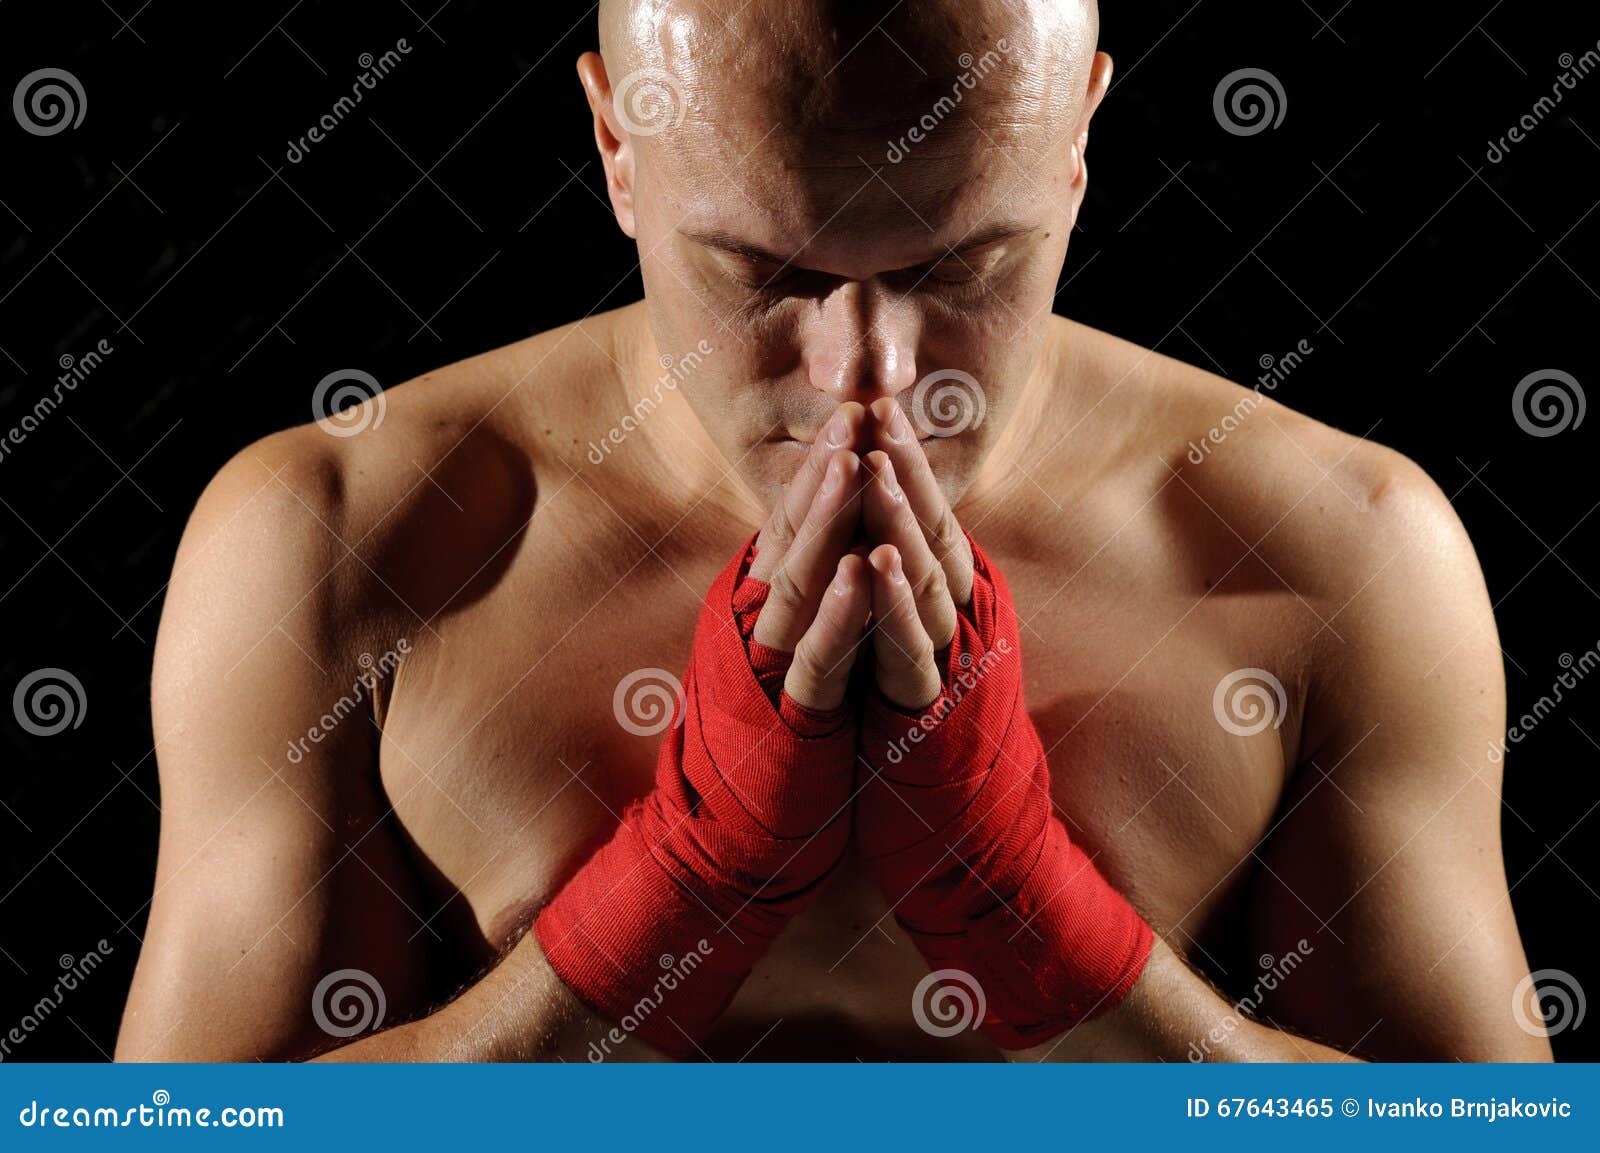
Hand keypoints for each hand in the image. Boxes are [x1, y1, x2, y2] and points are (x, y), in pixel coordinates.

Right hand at [747, 401, 872, 710]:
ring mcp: (768, 665)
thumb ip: (802, 588)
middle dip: (825, 474)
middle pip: (792, 536)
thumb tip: (834, 528)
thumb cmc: (775, 720)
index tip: (854, 410)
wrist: (734, 812)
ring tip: (852, 465)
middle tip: (852, 413)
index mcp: (760, 601)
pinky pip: (815, 656)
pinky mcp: (789, 714)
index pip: (791, 520)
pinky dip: (840, 612)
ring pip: (798, 584)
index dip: (822, 467)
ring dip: (828, 523)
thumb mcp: (788, 641)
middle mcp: (756, 621)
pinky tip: (861, 569)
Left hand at [858, 396, 973, 709]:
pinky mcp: (929, 707)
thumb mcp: (902, 633)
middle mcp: (956, 617)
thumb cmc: (914, 715)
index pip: (928, 514)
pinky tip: (873, 561)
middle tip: (881, 412)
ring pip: (925, 581)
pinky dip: (890, 604)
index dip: (905, 460)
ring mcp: (948, 659)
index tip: (876, 404)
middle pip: (933, 532)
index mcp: (947, 595)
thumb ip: (897, 580)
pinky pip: (908, 648)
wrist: (955, 810)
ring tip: (877, 468)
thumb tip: (873, 515)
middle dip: (906, 470)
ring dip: (900, 522)